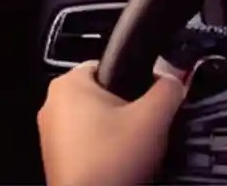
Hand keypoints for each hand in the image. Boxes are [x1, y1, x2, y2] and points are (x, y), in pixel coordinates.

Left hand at [37, 60, 185, 185]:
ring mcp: (50, 133)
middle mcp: (53, 104)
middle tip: (144, 125)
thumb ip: (169, 89)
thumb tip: (175, 78)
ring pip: (97, 119)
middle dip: (128, 108)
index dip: (137, 79)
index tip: (149, 98)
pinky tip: (117, 162)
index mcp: (68, 84)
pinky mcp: (55, 157)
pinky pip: (88, 142)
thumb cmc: (109, 163)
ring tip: (131, 148)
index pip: (111, 63)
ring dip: (117, 130)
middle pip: (106, 93)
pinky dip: (104, 149)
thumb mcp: (152, 119)